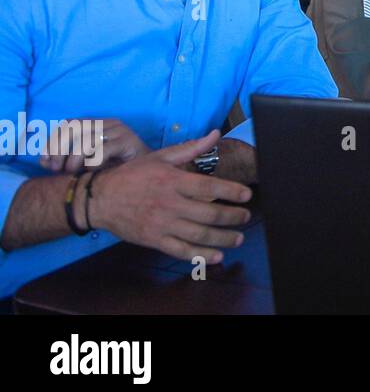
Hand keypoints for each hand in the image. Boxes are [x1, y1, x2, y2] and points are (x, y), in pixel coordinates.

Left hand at [40, 117, 149, 173]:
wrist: (150, 174)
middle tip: (55, 169)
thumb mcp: (88, 163)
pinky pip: (102, 150)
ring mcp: (120, 131)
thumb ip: (67, 160)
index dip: (54, 141)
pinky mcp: (129, 142)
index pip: (69, 123)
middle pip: (75, 129)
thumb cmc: (117, 168)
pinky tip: (91, 171)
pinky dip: (91, 162)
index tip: (46, 161)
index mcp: (99, 124)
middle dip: (59, 149)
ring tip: (72, 172)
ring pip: (86, 139)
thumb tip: (43, 162)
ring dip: (73, 158)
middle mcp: (110, 123)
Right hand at [90, 130, 252, 264]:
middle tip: (247, 217)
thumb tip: (215, 134)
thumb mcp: (160, 157)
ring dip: (222, 238)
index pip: (209, 187)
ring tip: (238, 238)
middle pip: (209, 213)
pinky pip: (181, 251)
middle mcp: (170, 204)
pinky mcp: (154, 240)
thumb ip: (190, 148)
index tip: (247, 195)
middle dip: (232, 217)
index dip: (231, 191)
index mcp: (173, 181)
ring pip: (199, 235)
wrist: (99, 199)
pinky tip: (216, 256)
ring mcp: (162, 224)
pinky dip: (200, 255)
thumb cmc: (132, 175)